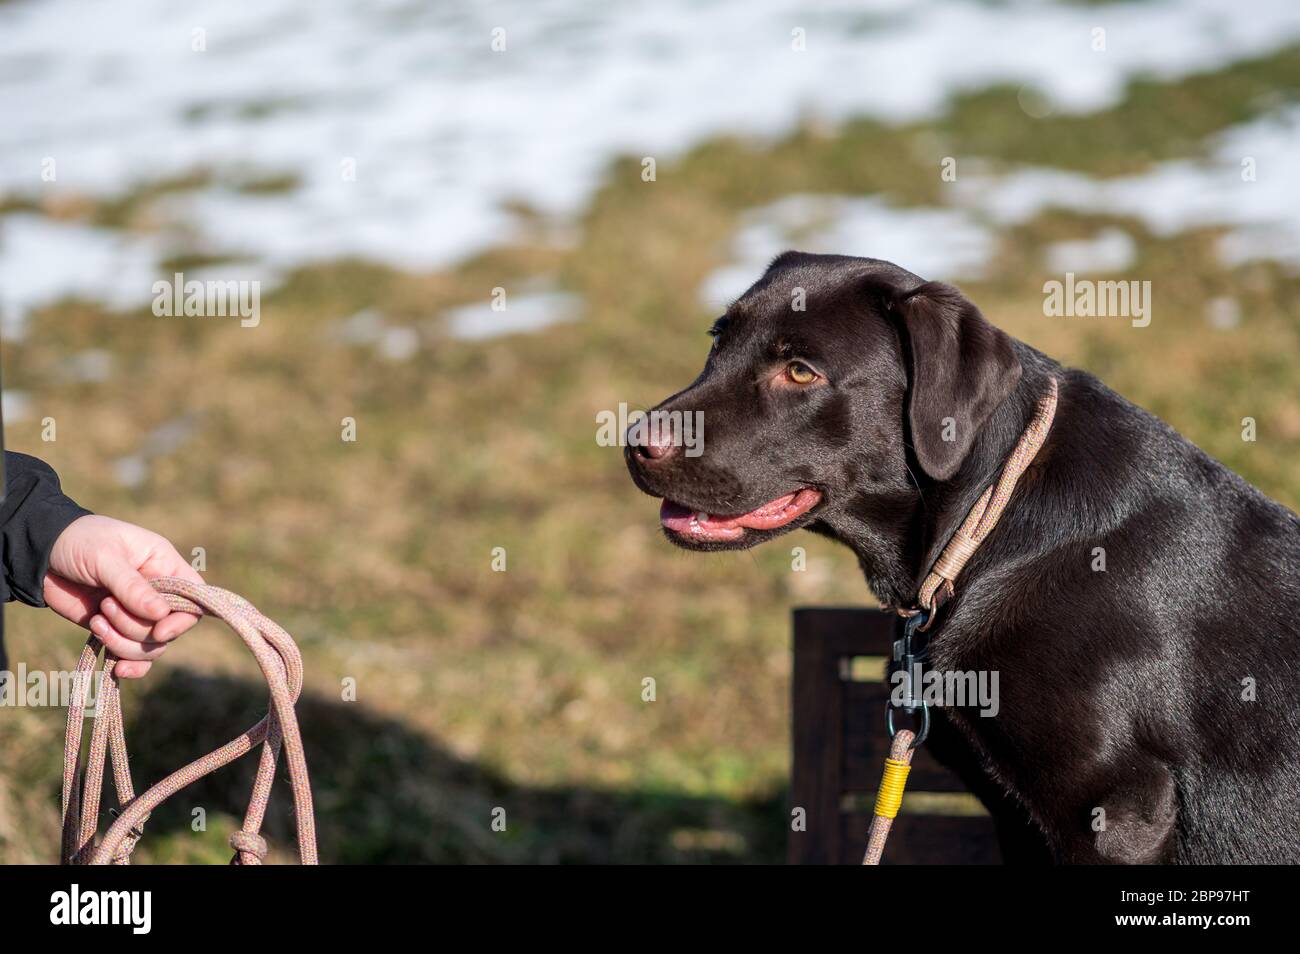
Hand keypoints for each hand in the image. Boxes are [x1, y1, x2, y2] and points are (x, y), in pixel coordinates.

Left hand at [45, 515, 204, 677]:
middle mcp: (156, 592)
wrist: (38, 553)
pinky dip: (127, 665)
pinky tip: (116, 669)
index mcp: (163, 565)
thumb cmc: (78, 541)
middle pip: (169, 629)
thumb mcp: (106, 557)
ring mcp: (135, 613)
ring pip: (150, 647)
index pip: (193, 599)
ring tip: (97, 620)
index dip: (183, 619)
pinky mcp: (114, 629)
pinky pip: (132, 656)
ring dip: (123, 643)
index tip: (159, 629)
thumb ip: (132, 586)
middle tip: (106, 605)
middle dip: (137, 628)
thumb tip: (161, 615)